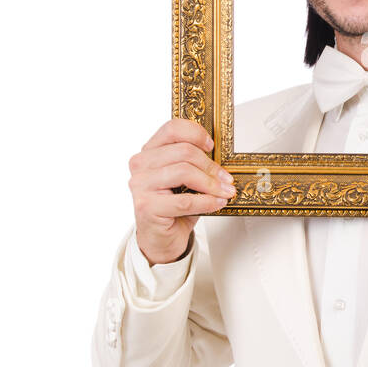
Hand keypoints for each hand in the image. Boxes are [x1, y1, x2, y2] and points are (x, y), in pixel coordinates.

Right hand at [129, 118, 236, 264]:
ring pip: (184, 172)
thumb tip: (222, 156)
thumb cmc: (174, 206)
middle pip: (183, 151)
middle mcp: (140, 165)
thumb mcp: (186, 180)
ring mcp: (140, 185)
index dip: (196, 133)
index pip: (172, 128)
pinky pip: (184, 200)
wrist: (161, 238)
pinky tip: (218, 203)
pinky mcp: (146, 206)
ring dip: (211, 183)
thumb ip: (194, 163)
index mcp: (149, 151)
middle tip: (227, 178)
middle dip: (210, 165)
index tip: (212, 146)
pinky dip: (206, 202)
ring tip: (225, 191)